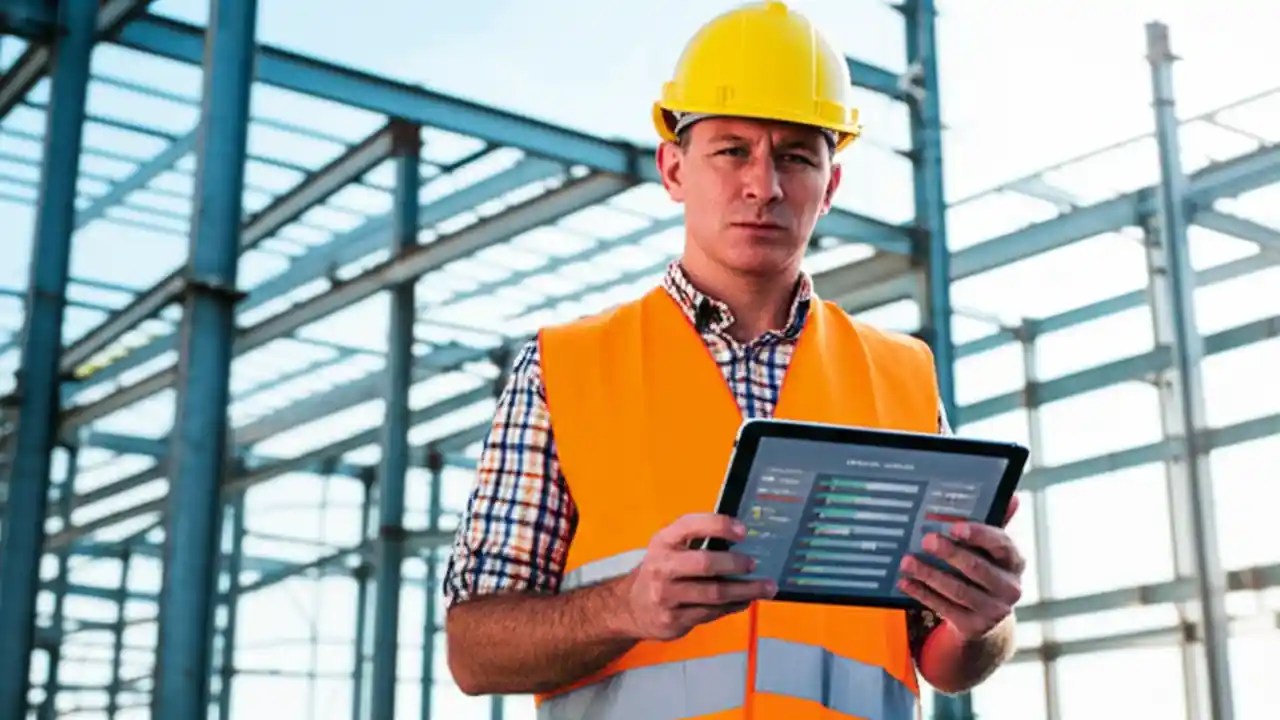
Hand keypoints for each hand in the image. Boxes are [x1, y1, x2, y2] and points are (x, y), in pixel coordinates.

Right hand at [613, 513, 776, 640]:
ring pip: (713, 594)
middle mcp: (662, 566)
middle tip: (754, 564)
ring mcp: (666, 596)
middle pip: (705, 563)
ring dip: (744, 590)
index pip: (690, 525)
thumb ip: (697, 541)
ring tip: (766, 587)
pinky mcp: (673, 619)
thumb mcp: (670, 549)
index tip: (743, 531)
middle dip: (735, 564)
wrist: (630, 607)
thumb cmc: (661, 571)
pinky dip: (733, 606)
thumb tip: (742, 538)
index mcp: (663, 541)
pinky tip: (745, 600)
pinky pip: (711, 613)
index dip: (719, 525)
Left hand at [897, 495, 1024, 640]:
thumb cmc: (984, 569)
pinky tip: (906, 582)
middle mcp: (1010, 588)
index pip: (1001, 545)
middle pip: (977, 568)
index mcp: (1015, 561)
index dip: (978, 535)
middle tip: (926, 540)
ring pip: (958, 590)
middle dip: (950, 553)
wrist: (986, 617)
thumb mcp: (991, 550)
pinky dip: (923, 593)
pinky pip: (944, 608)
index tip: (954, 527)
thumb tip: (1013, 497)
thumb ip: (994, 523)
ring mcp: (994, 610)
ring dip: (929, 574)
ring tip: (907, 561)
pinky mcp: (974, 627)